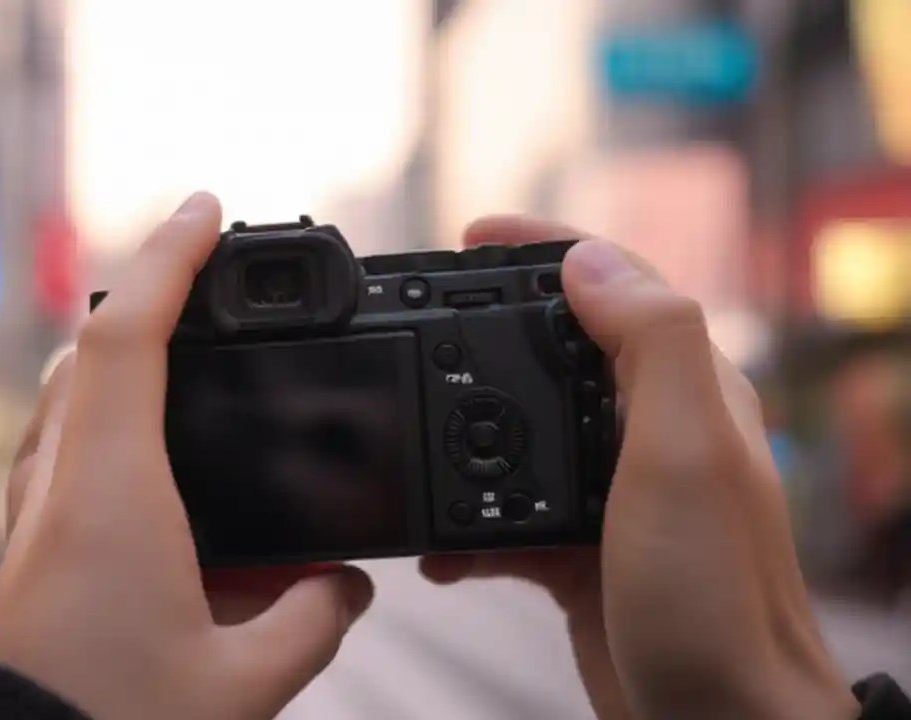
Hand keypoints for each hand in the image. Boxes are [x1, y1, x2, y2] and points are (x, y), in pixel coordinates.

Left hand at [0, 193, 373, 718]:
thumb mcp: (241, 686)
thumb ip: (312, 625)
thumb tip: (346, 588)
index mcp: (110, 498)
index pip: (125, 338)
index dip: (167, 262)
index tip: (204, 210)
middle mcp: (60, 489)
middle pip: (90, 351)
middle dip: (152, 296)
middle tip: (214, 279)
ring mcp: (36, 515)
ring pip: (73, 396)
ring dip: (126, 356)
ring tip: (196, 360)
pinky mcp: (31, 547)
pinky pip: (69, 449)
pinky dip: (112, 419)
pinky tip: (161, 462)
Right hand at [421, 219, 858, 719]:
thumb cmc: (716, 601)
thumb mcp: (685, 454)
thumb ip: (650, 346)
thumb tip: (590, 260)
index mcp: (686, 389)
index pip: (615, 283)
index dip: (545, 244)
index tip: (472, 231)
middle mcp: (651, 430)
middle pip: (558, 345)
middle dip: (486, 323)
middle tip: (419, 317)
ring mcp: (614, 490)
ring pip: (521, 430)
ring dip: (463, 430)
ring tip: (412, 435)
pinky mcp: (581, 548)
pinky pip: (506, 512)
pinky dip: (463, 523)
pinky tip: (441, 549)